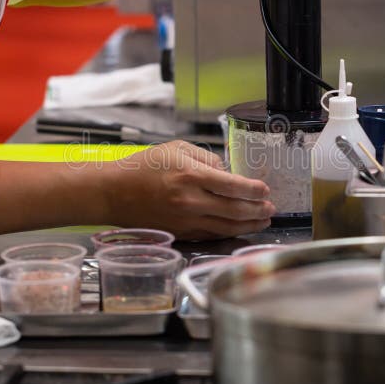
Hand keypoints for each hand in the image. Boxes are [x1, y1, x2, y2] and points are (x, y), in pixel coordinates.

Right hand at [104, 140, 274, 239]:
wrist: (113, 193)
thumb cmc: (143, 167)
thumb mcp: (176, 149)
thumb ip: (206, 159)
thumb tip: (227, 173)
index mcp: (190, 176)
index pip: (233, 186)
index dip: (254, 190)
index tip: (266, 190)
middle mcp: (190, 201)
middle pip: (235, 210)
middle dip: (257, 210)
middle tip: (271, 207)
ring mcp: (185, 220)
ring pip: (226, 227)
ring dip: (249, 225)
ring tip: (263, 220)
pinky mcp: (180, 233)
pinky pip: (211, 234)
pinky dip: (229, 232)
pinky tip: (239, 228)